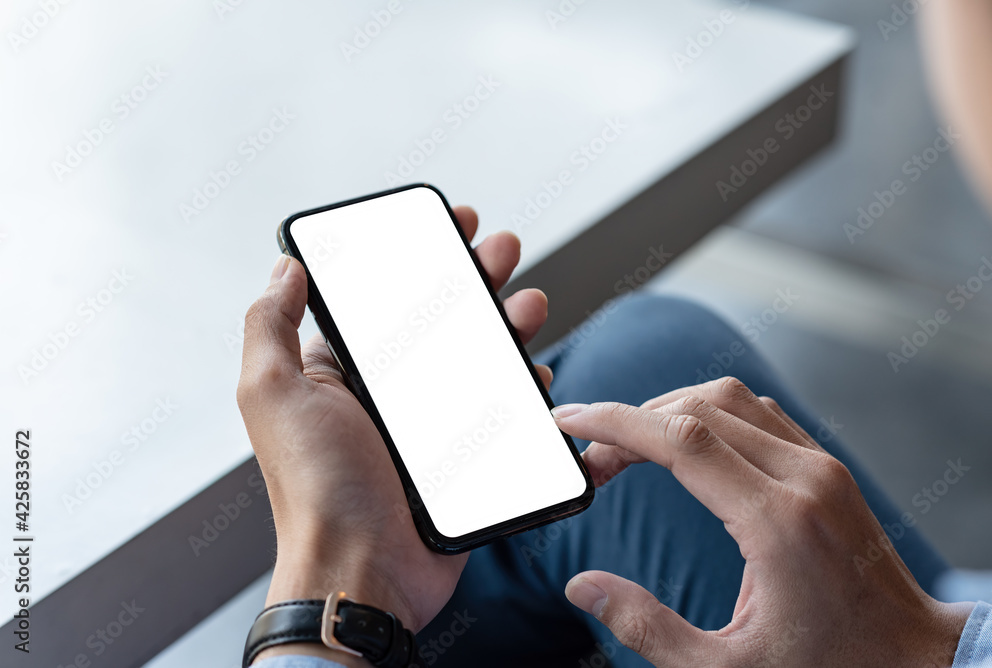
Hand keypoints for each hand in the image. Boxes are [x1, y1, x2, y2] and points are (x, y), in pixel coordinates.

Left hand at [237, 206, 550, 663]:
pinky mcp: (463, 459)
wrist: (362, 572)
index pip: (388, 298)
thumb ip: (271, 324)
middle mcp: (389, 394)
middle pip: (444, 320)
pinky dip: (522, 388)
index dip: (422, 256)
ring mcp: (429, 427)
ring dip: (509, 323)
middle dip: (478, 278)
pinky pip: (502, 412)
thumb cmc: (315, 488)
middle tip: (506, 249)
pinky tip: (535, 372)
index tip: (452, 225)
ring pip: (479, 360)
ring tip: (531, 303)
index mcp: (344, 371)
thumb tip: (286, 265)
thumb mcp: (274, 394)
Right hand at [552, 377, 973, 667]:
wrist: (913, 659)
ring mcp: (820, 466)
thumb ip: (648, 628)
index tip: (569, 421)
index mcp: (777, 523)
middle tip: (594, 464)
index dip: (614, 423)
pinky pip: (757, 413)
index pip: (681, 440)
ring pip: (728, 400)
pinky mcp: (826, 465)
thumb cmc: (828, 666)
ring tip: (629, 452)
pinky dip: (706, 414)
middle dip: (630, 423)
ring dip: (667, 412)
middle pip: (697, 409)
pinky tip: (681, 446)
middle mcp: (803, 478)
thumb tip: (583, 587)